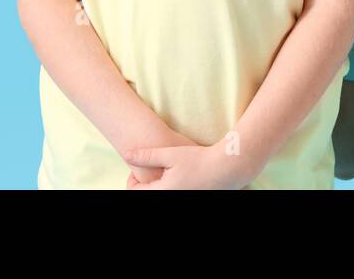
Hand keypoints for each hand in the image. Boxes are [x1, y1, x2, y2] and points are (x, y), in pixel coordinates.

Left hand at [121, 142, 258, 189]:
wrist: (227, 168)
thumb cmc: (199, 159)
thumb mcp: (171, 154)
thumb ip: (147, 156)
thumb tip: (126, 155)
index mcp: (162, 191)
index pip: (135, 192)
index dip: (131, 180)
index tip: (138, 169)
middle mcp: (171, 198)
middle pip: (147, 194)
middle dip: (144, 185)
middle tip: (150, 171)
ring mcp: (181, 199)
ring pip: (160, 194)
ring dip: (158, 186)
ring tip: (164, 173)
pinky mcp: (190, 197)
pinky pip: (172, 193)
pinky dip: (169, 188)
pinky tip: (177, 177)